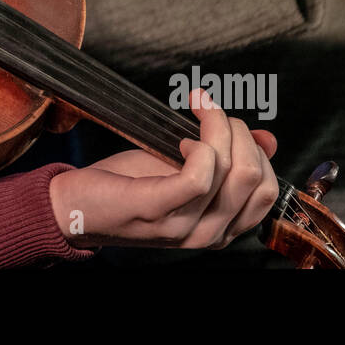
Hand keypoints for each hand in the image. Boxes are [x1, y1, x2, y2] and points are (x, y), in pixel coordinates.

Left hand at [47, 90, 278, 248]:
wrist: (76, 208)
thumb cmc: (127, 186)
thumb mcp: (185, 169)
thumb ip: (227, 159)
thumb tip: (267, 139)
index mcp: (222, 226)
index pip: (268, 189)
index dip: (255, 148)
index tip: (228, 123)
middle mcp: (210, 233)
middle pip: (255, 177)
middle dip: (238, 131)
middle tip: (209, 111)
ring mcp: (185, 227)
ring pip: (233, 170)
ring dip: (218, 126)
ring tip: (196, 112)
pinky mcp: (157, 209)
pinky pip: (200, 175)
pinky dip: (197, 144)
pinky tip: (178, 139)